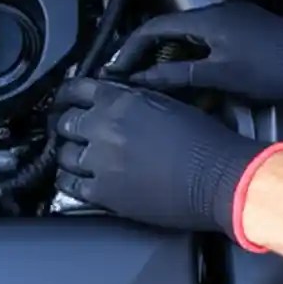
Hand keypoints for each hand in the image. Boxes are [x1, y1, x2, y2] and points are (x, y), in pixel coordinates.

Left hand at [51, 78, 282, 248]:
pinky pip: (70, 186)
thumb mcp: (168, 103)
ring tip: (74, 155)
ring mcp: (100, 162)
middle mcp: (103, 128)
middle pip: (66, 123)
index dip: (67, 95)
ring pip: (64, 154)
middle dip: (68, 126)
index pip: (76, 89)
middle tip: (71, 130)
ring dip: (69, 153)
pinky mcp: (104, 193)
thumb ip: (135, 99)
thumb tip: (119, 99)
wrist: (218, 178)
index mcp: (120, 101)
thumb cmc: (205, 140)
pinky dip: (68, 180)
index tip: (66, 99)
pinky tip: (73, 179)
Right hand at [104, 2, 282, 100]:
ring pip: (184, 36)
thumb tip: (146, 80)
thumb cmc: (277, 67)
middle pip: (165, 30)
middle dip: (143, 52)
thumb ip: (181, 75)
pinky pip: (202, 40)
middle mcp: (214, 14)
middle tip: (127, 74)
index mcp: (205, 20)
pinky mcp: (240, 31)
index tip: (117, 68)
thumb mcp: (222, 76)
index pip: (152, 28)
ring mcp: (229, 21)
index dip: (129, 49)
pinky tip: (186, 75)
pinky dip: (187, 56)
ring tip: (151, 78)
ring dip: (165, 55)